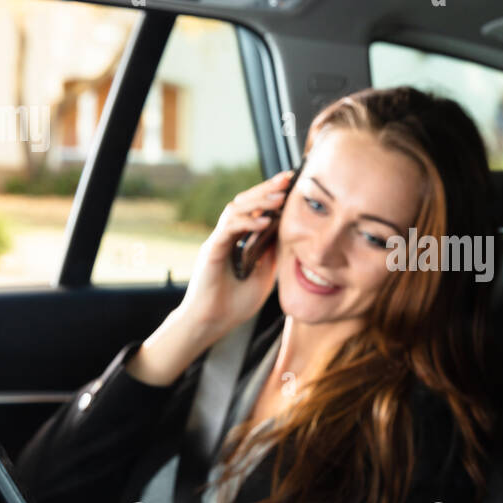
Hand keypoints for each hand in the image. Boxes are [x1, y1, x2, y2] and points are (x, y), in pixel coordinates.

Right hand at [175, 169, 295, 339]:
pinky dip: (247, 222)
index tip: (291, 185)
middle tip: (287, 177)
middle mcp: (226, 236)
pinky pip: (229, 229)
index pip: (254, 210)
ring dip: (258, 201)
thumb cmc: (233, 305)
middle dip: (266, 188)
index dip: (270, 196)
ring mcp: (217, 241)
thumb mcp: (263, 277)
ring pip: (235, 209)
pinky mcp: (211, 251)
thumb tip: (288, 235)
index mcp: (237, 241)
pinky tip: (265, 220)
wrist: (211, 325)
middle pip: (244, 202)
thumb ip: (271, 255)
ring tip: (280, 197)